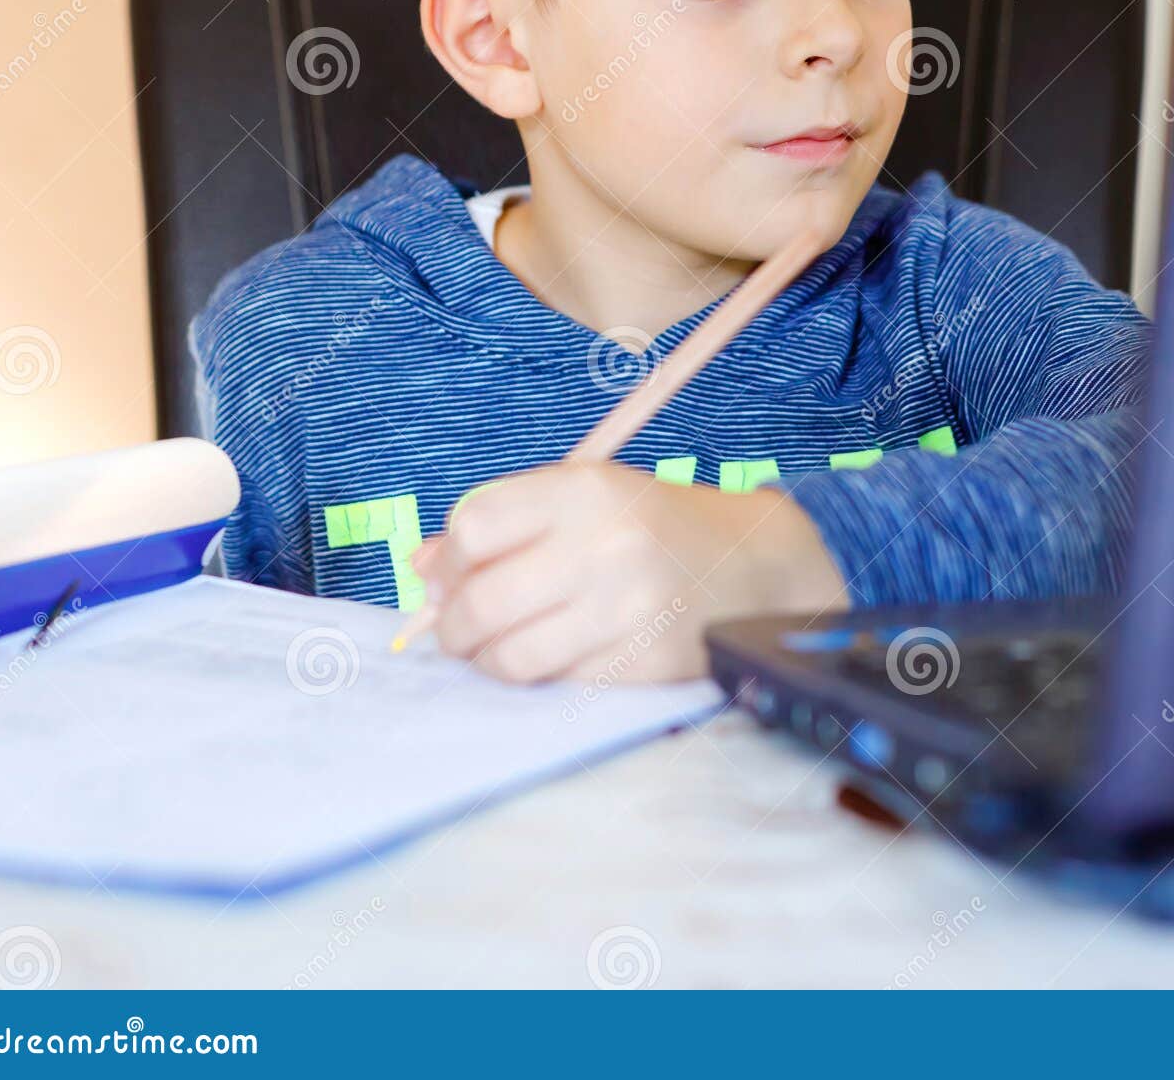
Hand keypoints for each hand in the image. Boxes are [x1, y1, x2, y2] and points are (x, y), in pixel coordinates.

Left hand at [410, 462, 847, 683]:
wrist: (751, 564)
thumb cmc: (652, 526)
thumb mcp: (587, 497)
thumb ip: (505, 522)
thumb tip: (422, 566)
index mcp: (587, 490)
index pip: (475, 527)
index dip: (448, 561)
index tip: (448, 577)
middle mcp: (606, 545)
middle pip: (481, 602)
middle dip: (454, 627)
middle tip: (458, 631)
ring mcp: (627, 610)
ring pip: (511, 658)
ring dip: (488, 662)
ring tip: (497, 649)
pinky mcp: (643, 663)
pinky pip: (558, 684)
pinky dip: (542, 678)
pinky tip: (555, 657)